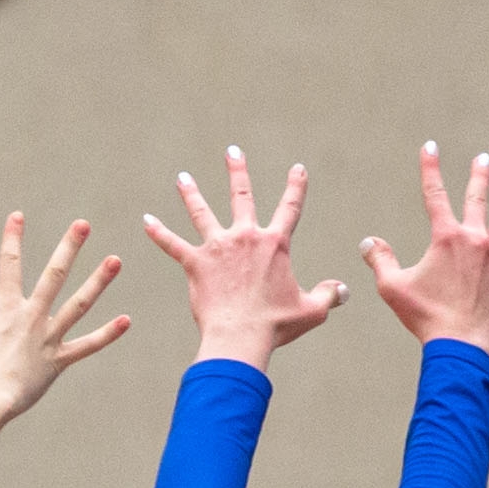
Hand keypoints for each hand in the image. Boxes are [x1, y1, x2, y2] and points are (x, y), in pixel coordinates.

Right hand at [0, 214, 128, 418]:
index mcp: (7, 308)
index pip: (9, 263)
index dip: (12, 238)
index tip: (18, 214)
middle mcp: (32, 316)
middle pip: (54, 274)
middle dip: (69, 247)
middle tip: (84, 223)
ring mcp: (49, 337)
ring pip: (79, 304)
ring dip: (98, 281)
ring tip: (116, 260)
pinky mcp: (60, 360)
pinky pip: (87, 346)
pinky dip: (107, 335)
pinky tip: (127, 321)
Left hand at [144, 147, 347, 369]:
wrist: (241, 336)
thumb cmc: (276, 324)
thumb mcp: (311, 311)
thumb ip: (328, 296)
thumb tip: (342, 290)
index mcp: (274, 245)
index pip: (290, 208)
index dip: (296, 187)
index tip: (298, 169)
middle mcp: (245, 238)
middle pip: (242, 197)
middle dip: (237, 171)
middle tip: (232, 152)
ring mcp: (218, 248)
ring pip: (202, 212)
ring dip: (191, 193)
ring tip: (183, 178)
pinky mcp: (195, 264)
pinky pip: (172, 244)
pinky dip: (158, 233)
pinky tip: (146, 221)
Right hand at [360, 144, 488, 351]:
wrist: (460, 344)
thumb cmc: (426, 316)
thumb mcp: (393, 287)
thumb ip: (380, 260)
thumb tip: (367, 242)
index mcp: (446, 238)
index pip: (434, 193)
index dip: (430, 167)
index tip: (431, 146)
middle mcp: (475, 240)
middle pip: (477, 200)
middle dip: (479, 176)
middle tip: (483, 159)